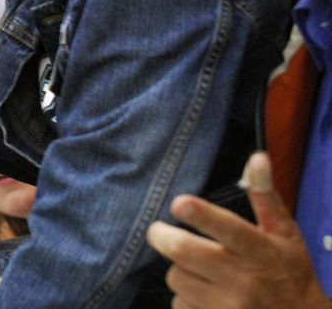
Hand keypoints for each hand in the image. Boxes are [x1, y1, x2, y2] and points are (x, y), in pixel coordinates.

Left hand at [146, 151, 327, 308]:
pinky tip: (206, 295)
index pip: (229, 229)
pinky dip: (186, 298)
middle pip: (182, 251)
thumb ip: (265, 197)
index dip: (202, 215)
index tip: (180, 203)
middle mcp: (243, 279)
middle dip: (163, 236)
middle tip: (161, 231)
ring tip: (200, 269)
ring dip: (180, 270)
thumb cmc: (290, 273)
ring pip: (176, 278)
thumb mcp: (285, 234)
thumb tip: (257, 157)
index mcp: (260, 250)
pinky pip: (180, 304)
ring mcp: (228, 306)